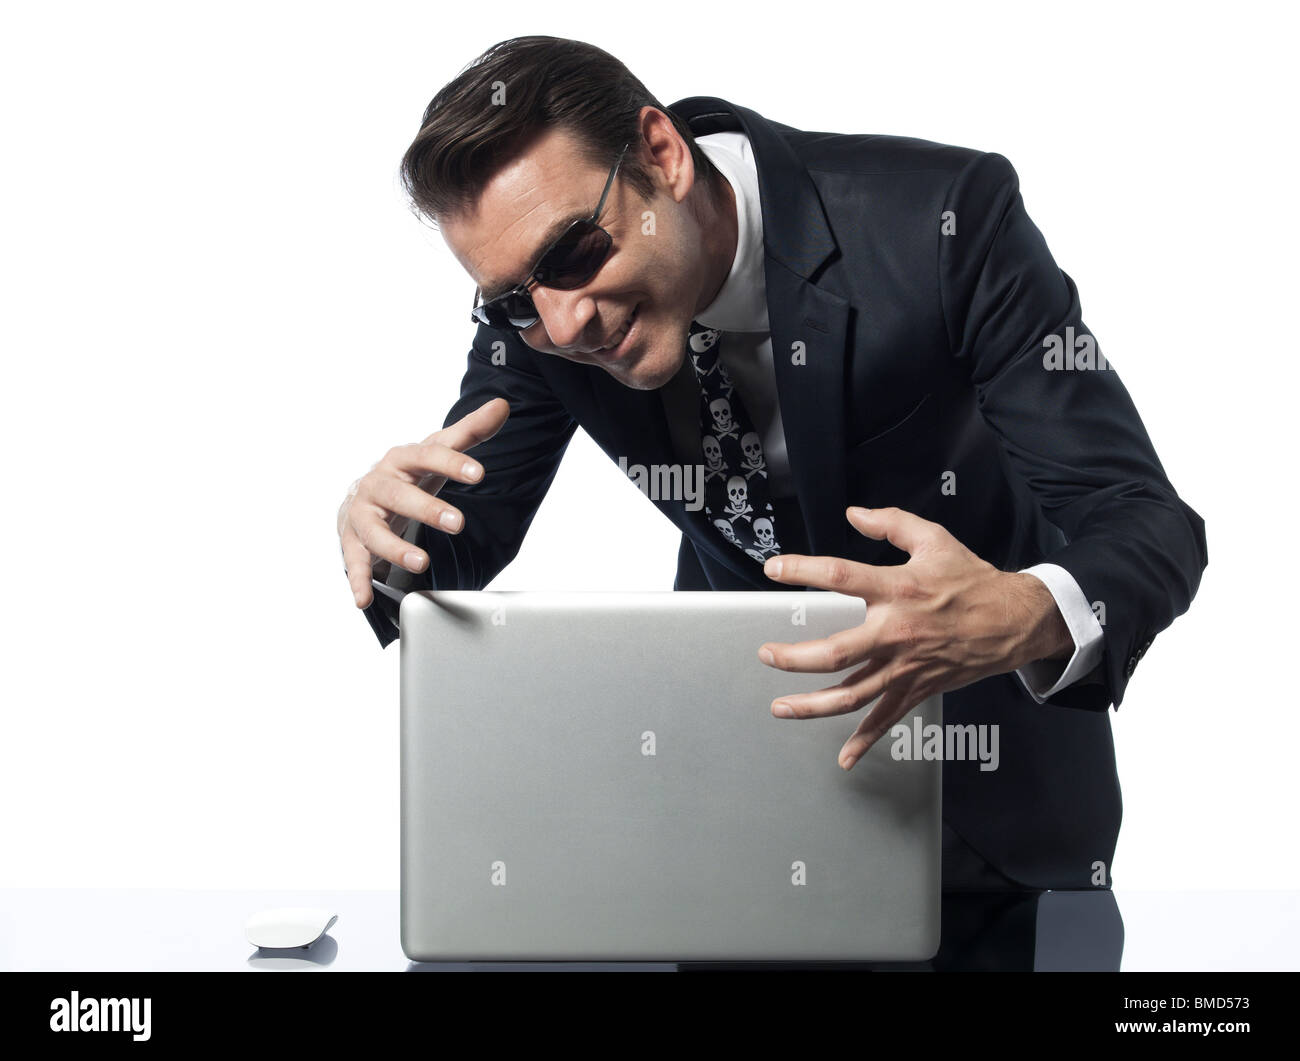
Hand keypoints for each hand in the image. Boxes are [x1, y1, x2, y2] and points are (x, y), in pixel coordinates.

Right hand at [339, 398, 509, 607]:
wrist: (362, 494)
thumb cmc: (408, 474)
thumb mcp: (436, 452)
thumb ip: (470, 432)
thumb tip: (501, 405)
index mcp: (402, 460)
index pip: (427, 456)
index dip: (452, 463)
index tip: (478, 473)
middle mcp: (378, 484)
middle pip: (399, 494)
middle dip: (427, 508)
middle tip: (457, 523)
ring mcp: (363, 514)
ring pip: (374, 531)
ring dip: (395, 548)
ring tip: (421, 563)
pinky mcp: (353, 541)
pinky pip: (354, 561)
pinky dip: (358, 579)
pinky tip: (364, 596)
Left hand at [758, 506, 1071, 769]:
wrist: (1013, 621)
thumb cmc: (971, 580)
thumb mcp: (934, 540)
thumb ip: (891, 524)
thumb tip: (853, 514)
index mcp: (898, 590)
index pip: (840, 577)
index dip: (802, 571)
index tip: (773, 570)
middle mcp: (895, 633)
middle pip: (836, 653)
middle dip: (794, 658)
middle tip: (766, 655)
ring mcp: (905, 667)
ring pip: (852, 695)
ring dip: (812, 706)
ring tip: (780, 708)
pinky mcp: (917, 689)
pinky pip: (885, 719)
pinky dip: (864, 742)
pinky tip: (844, 759)